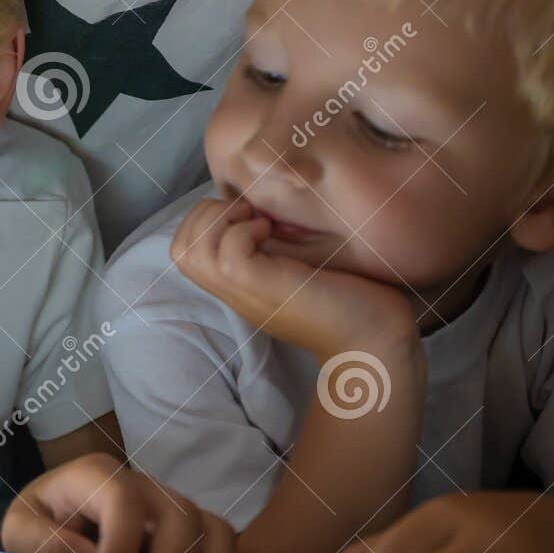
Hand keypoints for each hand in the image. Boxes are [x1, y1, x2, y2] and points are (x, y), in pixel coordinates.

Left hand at [2, 452, 234, 552]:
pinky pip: (224, 544)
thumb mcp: (21, 529)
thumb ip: (45, 541)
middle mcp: (141, 483)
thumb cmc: (39, 524)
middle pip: (179, 513)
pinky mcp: (190, 529)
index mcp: (94, 476)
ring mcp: (170, 505)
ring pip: (209, 528)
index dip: (121, 544)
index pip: (123, 499)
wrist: (56, 523)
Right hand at [170, 196, 417, 358]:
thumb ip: (280, 248)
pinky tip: (276, 234)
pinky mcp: (264, 288)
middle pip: (179, 248)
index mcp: (239, 285)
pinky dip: (246, 231)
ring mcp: (245, 293)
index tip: (250, 214)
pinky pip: (227, 252)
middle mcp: (234, 291)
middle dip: (207, 214)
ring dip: (222, 220)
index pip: (184, 248)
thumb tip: (272, 209)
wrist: (374, 343)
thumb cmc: (352, 305)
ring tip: (260, 222)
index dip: (206, 219)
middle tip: (251, 214)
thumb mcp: (304, 269)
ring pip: (191, 249)